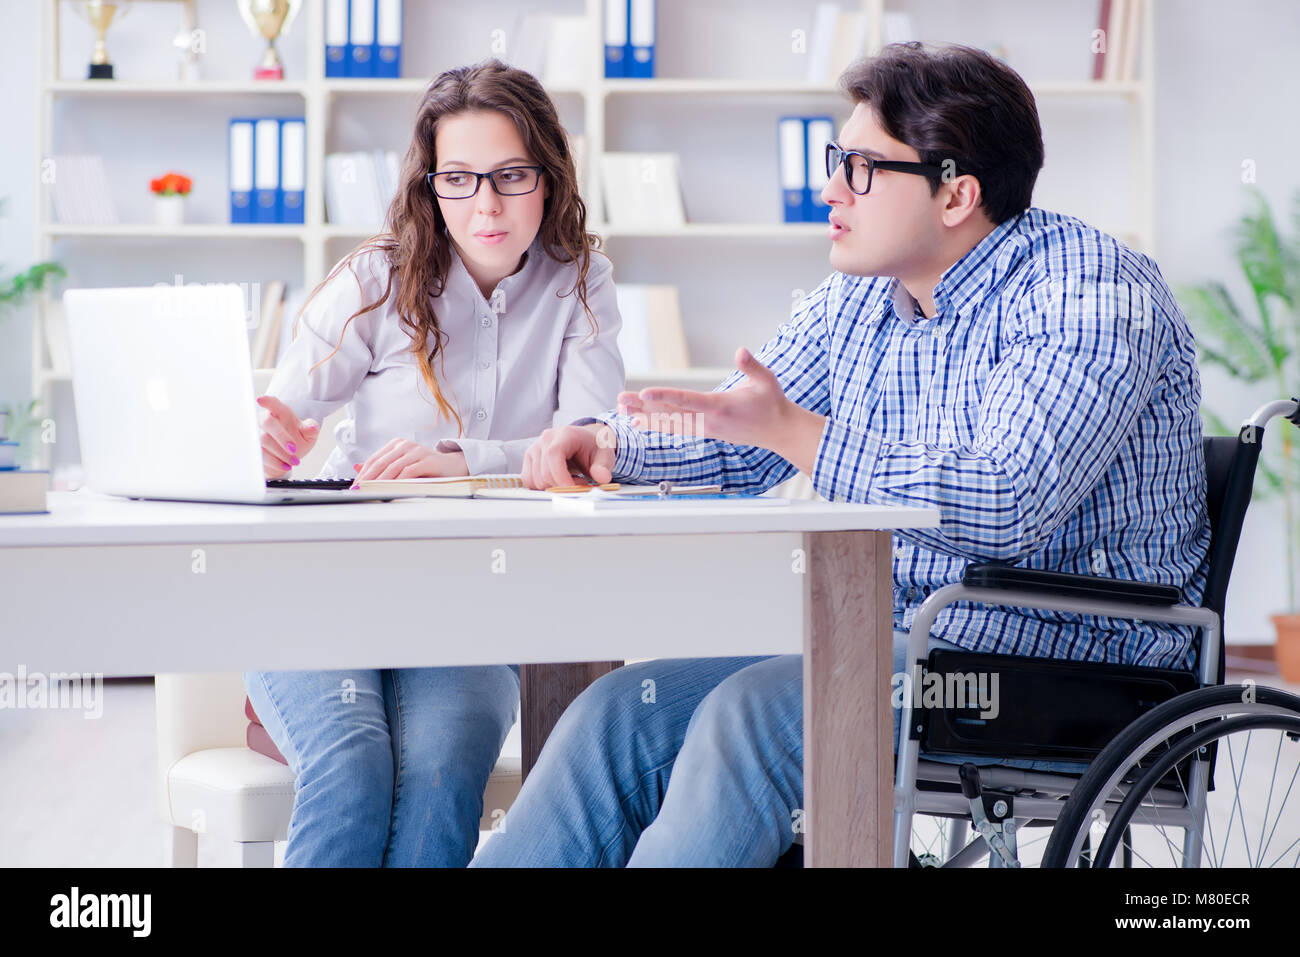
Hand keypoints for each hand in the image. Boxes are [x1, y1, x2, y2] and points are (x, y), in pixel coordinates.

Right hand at [257, 395, 319, 478]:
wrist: (287, 458)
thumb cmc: (297, 440)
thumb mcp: (308, 435)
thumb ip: (311, 429)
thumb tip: (313, 427)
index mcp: (279, 413)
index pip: (273, 403)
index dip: (267, 401)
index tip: (261, 400)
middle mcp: (265, 421)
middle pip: (267, 422)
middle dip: (281, 437)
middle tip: (293, 449)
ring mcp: (256, 435)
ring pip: (262, 441)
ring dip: (280, 453)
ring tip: (294, 461)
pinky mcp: (253, 450)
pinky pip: (260, 455)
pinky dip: (274, 463)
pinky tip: (285, 466)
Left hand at [352, 439, 469, 483]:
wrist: (452, 466)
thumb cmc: (426, 467)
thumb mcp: (402, 465)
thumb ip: (382, 466)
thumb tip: (357, 467)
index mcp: (397, 444)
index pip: (375, 459)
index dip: (363, 473)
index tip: (355, 486)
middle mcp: (405, 445)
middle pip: (381, 462)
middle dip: (368, 478)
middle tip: (360, 490)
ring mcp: (417, 451)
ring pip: (393, 467)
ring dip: (380, 481)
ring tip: (371, 491)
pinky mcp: (427, 460)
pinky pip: (409, 471)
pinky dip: (398, 481)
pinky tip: (391, 489)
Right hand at [521, 423, 616, 488]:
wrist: (586, 441)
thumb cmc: (594, 448)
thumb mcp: (605, 456)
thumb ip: (603, 467)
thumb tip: (602, 477)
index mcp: (565, 434)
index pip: (553, 455)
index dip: (560, 476)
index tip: (573, 488)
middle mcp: (546, 438)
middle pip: (544, 471)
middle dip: (561, 485)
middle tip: (580, 482)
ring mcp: (535, 447)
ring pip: (535, 479)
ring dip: (552, 486)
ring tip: (569, 480)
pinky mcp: (530, 457)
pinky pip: (529, 479)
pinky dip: (542, 486)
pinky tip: (556, 481)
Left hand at [623, 347, 794, 448]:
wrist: (778, 431)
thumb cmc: (772, 403)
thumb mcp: (767, 381)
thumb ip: (752, 366)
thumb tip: (741, 350)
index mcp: (720, 407)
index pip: (687, 400)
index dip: (664, 396)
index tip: (644, 393)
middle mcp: (709, 421)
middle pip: (671, 413)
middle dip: (644, 407)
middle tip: (621, 400)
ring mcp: (705, 429)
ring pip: (670, 423)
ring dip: (645, 417)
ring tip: (622, 411)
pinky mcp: (705, 432)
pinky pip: (676, 428)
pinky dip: (657, 424)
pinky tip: (639, 422)